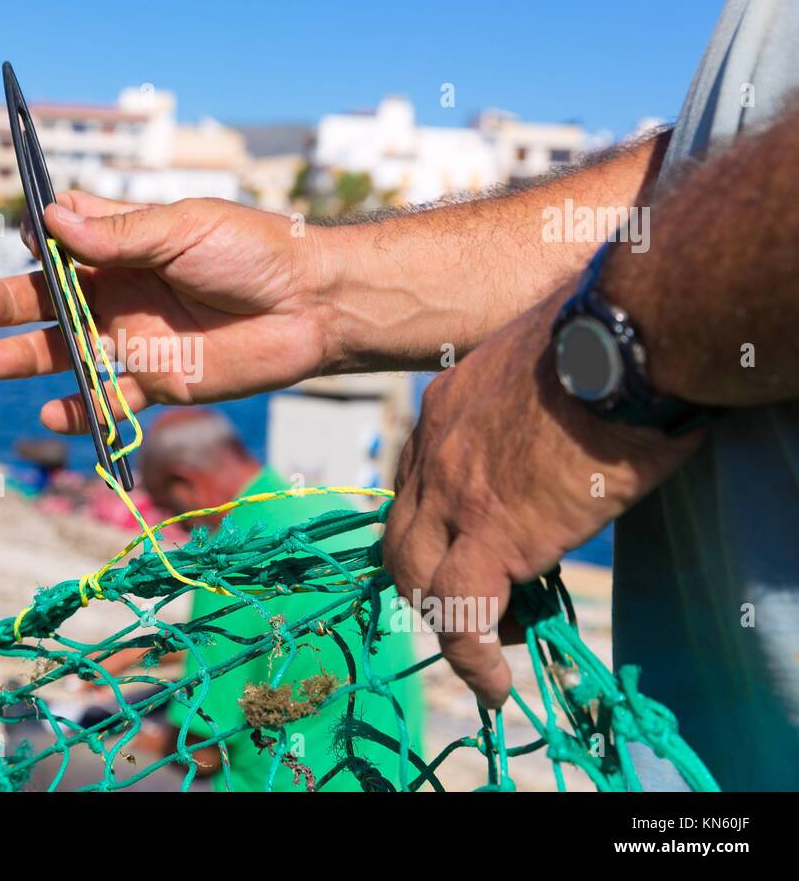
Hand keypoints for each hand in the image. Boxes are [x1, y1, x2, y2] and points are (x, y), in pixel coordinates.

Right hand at [0, 191, 333, 433]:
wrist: (312, 307)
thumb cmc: (252, 252)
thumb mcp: (184, 228)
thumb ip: (121, 233)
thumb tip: (51, 220)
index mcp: (128, 246)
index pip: (66, 242)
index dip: (39, 240)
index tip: (21, 238)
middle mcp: (124, 291)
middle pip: (52, 299)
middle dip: (9, 304)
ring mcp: (137, 339)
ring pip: (70, 350)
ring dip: (32, 357)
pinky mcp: (159, 384)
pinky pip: (110, 401)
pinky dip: (81, 410)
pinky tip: (51, 414)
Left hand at [382, 288, 703, 706]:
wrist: (622, 340)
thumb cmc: (605, 339)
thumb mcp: (542, 366)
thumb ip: (530, 408)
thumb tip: (566, 434)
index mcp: (444, 409)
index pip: (416, 486)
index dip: (438, 530)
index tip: (476, 553)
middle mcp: (433, 451)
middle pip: (400, 537)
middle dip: (427, 582)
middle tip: (479, 606)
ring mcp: (454, 494)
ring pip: (417, 578)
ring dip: (445, 620)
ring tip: (489, 650)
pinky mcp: (492, 534)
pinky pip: (462, 613)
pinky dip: (472, 656)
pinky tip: (494, 683)